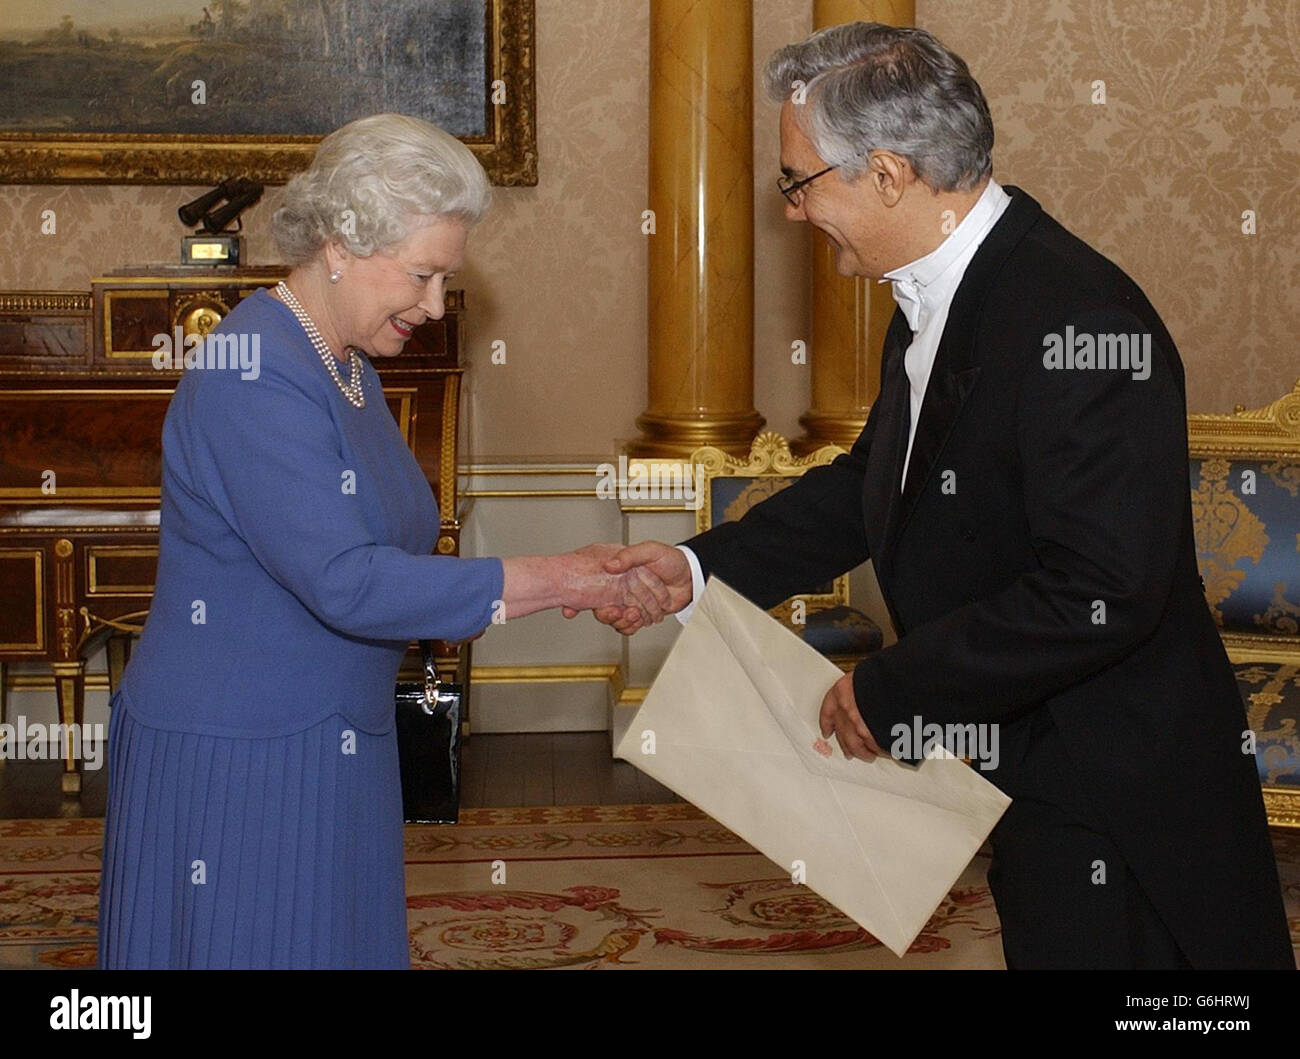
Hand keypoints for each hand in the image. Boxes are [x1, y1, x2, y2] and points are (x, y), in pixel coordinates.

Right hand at [563, 541, 692, 634]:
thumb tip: (609, 565)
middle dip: (608, 614)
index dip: (587, 599)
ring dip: (624, 621)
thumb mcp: (651, 550)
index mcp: (618, 573)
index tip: (589, 607)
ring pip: (615, 620)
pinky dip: (633, 626)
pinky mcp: (640, 615)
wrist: (690, 578)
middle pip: (601, 608)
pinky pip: (629, 627)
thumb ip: (630, 556)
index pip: (595, 587)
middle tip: (619, 611)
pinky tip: (642, 619)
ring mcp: (630, 603)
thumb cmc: (671, 560)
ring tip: (636, 614)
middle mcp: (620, 589)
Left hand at [819, 673, 884, 761]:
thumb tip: (866, 692)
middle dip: (846, 744)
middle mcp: (847, 711)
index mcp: (842, 692)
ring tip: (868, 756)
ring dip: (862, 753)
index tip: (827, 730)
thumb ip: (861, 688)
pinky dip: (880, 752)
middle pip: (842, 733)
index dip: (826, 722)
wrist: (899, 680)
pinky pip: (876, 749)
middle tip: (848, 751)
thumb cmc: (883, 675)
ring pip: (856, 746)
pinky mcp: (875, 738)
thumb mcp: (866, 676)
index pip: (828, 709)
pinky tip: (883, 752)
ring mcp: (859, 726)